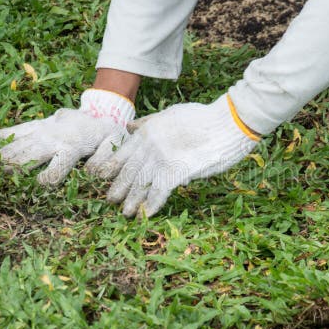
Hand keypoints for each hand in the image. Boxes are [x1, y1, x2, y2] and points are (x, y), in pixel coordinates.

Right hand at [0, 89, 134, 185]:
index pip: (58, 165)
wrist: (98, 112)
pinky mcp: (38, 125)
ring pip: (21, 141)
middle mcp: (54, 138)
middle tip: (1, 174)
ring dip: (5, 152)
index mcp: (72, 146)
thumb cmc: (107, 135)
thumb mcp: (114, 144)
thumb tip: (93, 172)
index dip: (49, 176)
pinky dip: (2, 133)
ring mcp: (44, 130)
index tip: (41, 184)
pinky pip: (19, 129)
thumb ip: (107, 157)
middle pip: (32, 152)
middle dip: (17, 163)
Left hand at [86, 94, 259, 216]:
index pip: (122, 152)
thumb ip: (149, 122)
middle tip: (109, 201)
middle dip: (118, 188)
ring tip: (126, 213)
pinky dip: (152, 205)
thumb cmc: (203, 118)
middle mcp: (150, 145)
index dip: (111, 167)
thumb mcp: (171, 114)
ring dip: (132, 201)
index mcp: (148, 131)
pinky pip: (160, 191)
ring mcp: (162, 158)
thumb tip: (130, 127)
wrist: (227, 122)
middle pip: (128, 170)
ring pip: (141, 183)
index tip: (102, 178)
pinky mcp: (177, 170)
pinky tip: (146, 215)